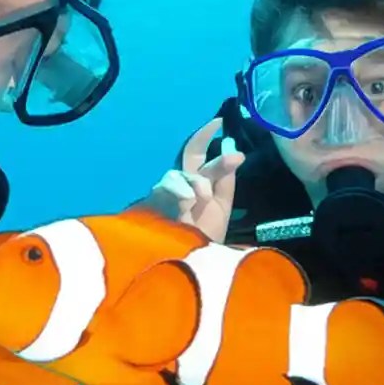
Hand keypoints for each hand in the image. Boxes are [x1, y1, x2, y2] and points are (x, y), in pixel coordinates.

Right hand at [139, 118, 244, 242]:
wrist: (193, 263)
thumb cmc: (206, 236)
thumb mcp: (222, 205)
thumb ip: (226, 179)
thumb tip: (231, 146)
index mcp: (199, 183)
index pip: (200, 154)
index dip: (207, 136)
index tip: (220, 121)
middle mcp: (183, 184)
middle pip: (189, 155)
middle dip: (202, 141)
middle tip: (218, 132)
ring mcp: (167, 193)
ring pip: (179, 172)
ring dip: (195, 180)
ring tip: (204, 196)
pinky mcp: (153, 204)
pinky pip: (165, 187)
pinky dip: (179, 190)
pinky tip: (188, 200)